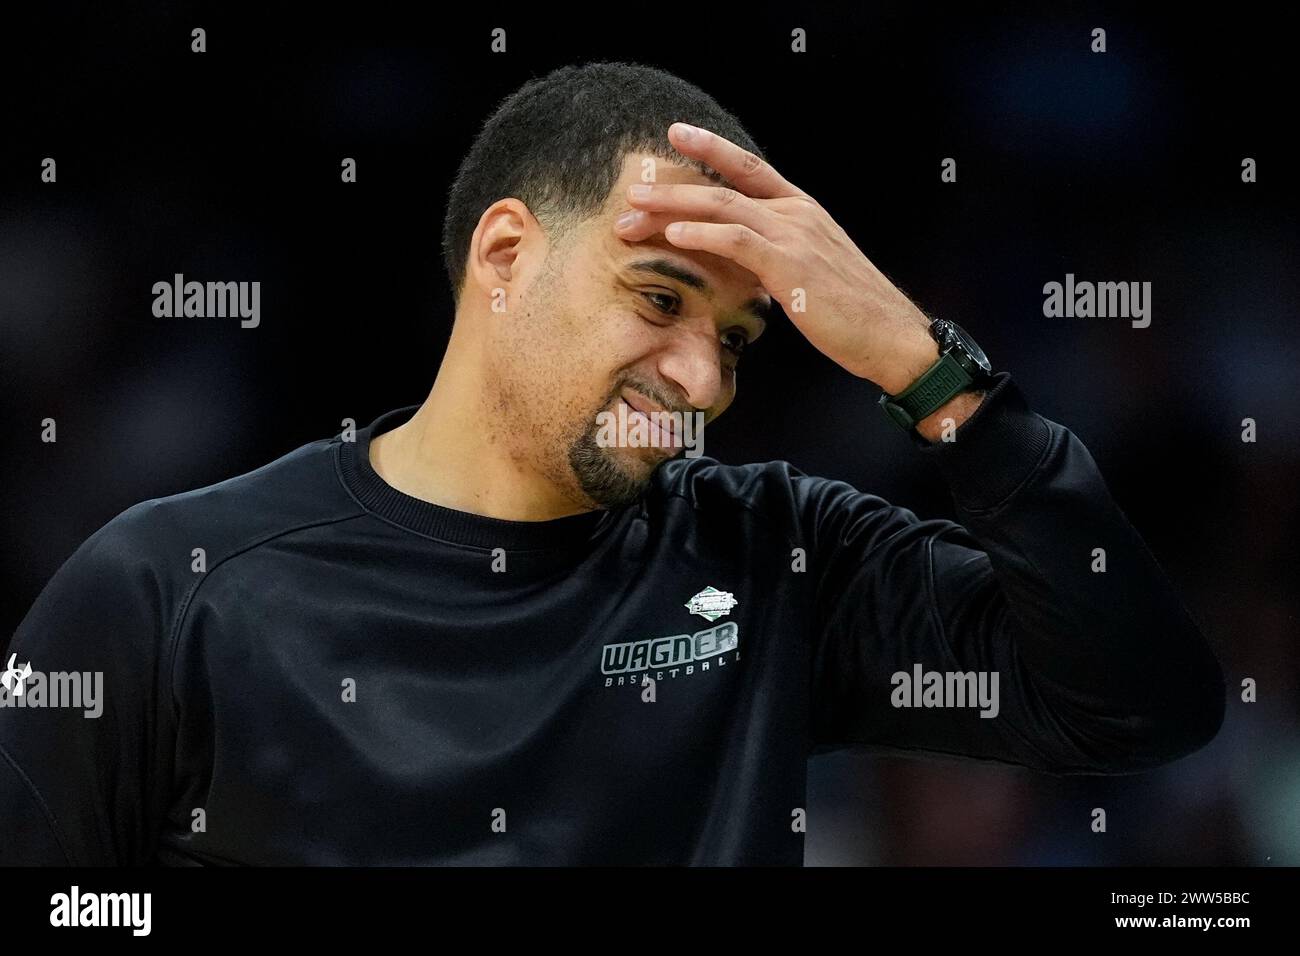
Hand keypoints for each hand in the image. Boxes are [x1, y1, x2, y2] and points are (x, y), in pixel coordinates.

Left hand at [615, 122, 940, 393]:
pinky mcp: (791, 267)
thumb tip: (746, 263)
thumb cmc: (853, 313)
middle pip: (724, 185)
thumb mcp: (811, 272)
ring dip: (673, 206)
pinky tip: (673, 234)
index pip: (750, 168)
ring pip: (723, 206)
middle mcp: (797, 213)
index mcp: (803, 210)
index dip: (712, 148)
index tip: (676, 134)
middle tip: (631, 189)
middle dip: (672, 186)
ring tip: (635, 209)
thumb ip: (778, 256)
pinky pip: (738, 241)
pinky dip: (702, 233)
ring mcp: (795, 236)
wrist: (892, 336)